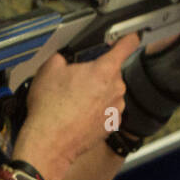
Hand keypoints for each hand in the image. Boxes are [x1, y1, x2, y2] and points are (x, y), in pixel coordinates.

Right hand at [16, 33, 140, 179]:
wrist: (49, 142)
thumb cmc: (50, 109)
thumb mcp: (49, 69)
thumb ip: (63, 57)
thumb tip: (64, 58)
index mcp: (105, 70)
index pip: (127, 45)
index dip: (128, 38)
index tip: (129, 36)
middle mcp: (116, 89)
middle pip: (111, 72)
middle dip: (96, 73)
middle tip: (75, 81)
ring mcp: (115, 109)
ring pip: (108, 92)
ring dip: (95, 93)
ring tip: (72, 102)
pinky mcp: (111, 125)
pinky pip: (106, 111)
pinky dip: (95, 111)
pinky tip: (77, 115)